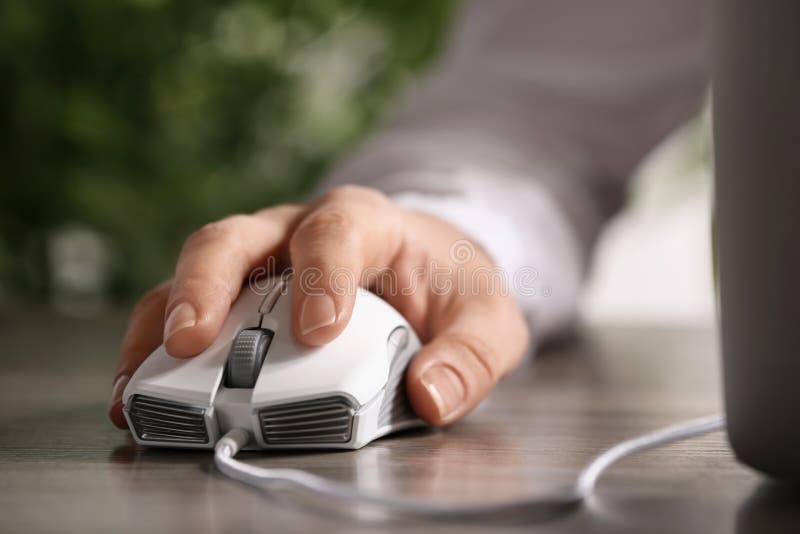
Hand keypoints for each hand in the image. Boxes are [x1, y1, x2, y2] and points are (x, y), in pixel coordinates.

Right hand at [108, 185, 529, 427]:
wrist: (430, 271)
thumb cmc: (451, 286)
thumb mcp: (487, 319)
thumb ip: (470, 356)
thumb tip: (431, 396)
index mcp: (366, 222)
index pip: (335, 231)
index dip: (321, 276)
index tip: (318, 332)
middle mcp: (298, 230)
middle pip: (236, 236)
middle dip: (208, 285)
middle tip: (191, 339)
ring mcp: (261, 259)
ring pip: (197, 270)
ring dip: (164, 319)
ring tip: (141, 380)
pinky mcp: (238, 292)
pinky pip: (185, 305)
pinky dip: (157, 344)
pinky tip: (141, 387)